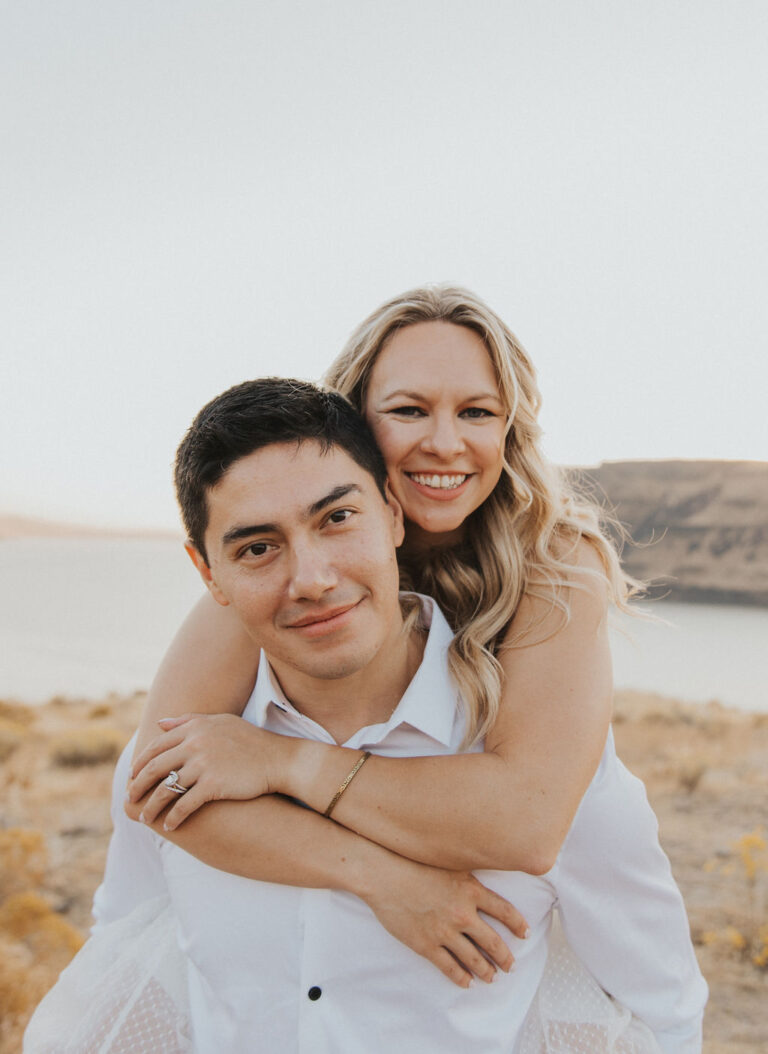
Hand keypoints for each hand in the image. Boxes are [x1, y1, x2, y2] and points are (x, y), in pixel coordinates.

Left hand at [128, 714, 292, 829]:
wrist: (278, 759)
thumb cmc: (250, 741)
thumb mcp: (220, 722)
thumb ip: (188, 720)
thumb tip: (160, 723)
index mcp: (194, 728)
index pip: (156, 746)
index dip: (140, 763)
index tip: (132, 776)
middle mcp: (195, 744)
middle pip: (155, 768)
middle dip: (137, 786)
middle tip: (129, 799)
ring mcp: (204, 764)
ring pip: (166, 789)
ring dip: (151, 806)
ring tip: (144, 818)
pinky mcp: (214, 784)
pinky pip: (185, 805)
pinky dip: (173, 817)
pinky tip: (169, 825)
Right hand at [362, 854, 527, 987]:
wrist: (384, 874)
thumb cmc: (414, 862)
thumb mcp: (450, 863)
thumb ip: (468, 876)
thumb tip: (484, 880)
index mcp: (471, 890)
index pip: (505, 911)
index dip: (518, 925)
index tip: (525, 934)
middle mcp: (462, 913)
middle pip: (493, 941)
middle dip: (505, 957)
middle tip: (511, 966)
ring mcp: (444, 931)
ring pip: (474, 959)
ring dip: (487, 971)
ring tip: (493, 978)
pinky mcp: (426, 945)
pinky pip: (449, 967)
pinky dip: (461, 978)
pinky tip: (467, 982)